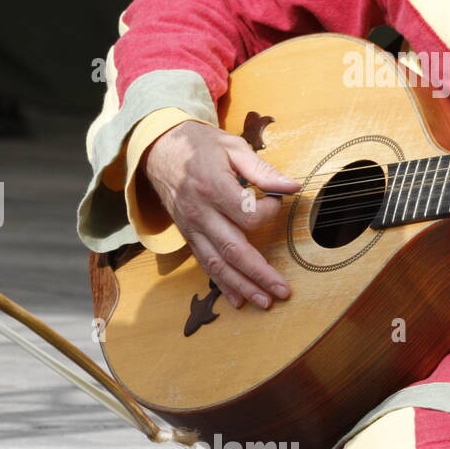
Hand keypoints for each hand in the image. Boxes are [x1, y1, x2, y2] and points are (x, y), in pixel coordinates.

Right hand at [139, 121, 299, 309]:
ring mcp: (192, 227)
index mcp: (213, 187)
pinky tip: (238, 299)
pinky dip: (222, 284)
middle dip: (259, 274)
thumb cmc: (199, 146)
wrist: (158, 150)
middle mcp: (200, 213)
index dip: (270, 212)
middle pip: (233, 250)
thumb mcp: (232, 146)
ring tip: (264, 302)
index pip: (248, 215)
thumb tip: (291, 187)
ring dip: (241, 286)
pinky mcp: (188, 235)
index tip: (276, 201)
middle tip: (282, 291)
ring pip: (218, 263)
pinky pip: (205, 263)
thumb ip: (262, 169)